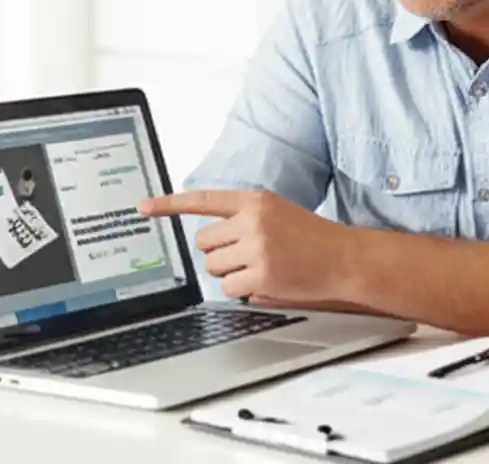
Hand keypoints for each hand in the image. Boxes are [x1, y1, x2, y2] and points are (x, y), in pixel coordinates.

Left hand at [139, 190, 355, 303]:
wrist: (344, 258)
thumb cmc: (312, 237)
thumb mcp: (278, 212)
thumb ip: (244, 216)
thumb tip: (209, 237)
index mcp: (256, 200)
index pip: (204, 200)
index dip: (170, 204)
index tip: (144, 207)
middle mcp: (253, 220)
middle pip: (204, 242)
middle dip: (219, 252)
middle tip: (246, 255)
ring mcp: (257, 247)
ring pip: (214, 267)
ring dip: (231, 272)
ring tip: (262, 266)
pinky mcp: (261, 274)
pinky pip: (231, 288)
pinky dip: (245, 289)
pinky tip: (268, 280)